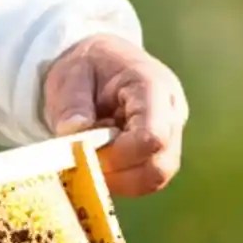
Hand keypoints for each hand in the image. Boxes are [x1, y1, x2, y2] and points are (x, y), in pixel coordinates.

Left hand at [43, 33, 188, 195]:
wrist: (100, 61)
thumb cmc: (87, 66)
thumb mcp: (70, 75)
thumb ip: (72, 104)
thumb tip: (75, 133)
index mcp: (153, 86)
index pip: (153, 136)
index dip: (120, 156)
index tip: (88, 155)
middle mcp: (172, 112)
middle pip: (161, 166)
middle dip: (120, 175)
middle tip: (87, 165)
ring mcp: (172, 134)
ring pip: (155, 178)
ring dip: (119, 181)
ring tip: (92, 161)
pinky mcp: (163, 151)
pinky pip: (147, 179)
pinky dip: (121, 180)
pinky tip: (101, 163)